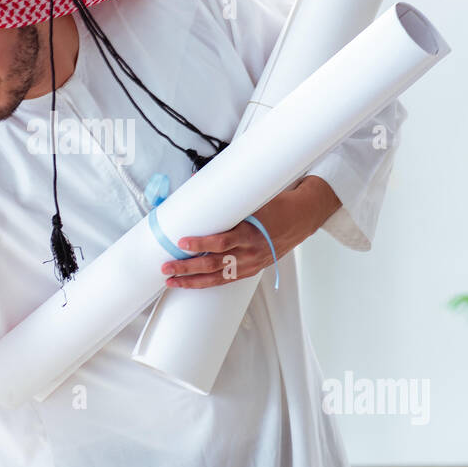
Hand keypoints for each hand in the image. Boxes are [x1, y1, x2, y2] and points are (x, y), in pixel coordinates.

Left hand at [160, 175, 340, 289]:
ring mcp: (250, 264)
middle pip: (214, 264)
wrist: (300, 220)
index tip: (182, 242)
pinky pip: (225, 281)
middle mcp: (250, 252)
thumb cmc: (276, 207)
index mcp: (251, 233)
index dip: (201, 244)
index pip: (222, 242)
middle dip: (188, 267)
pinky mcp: (250, 271)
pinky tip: (190, 284)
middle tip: (167, 265)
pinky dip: (206, 283)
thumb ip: (225, 196)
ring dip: (192, 280)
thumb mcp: (253, 199)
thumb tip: (195, 182)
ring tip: (172, 279)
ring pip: (216, 277)